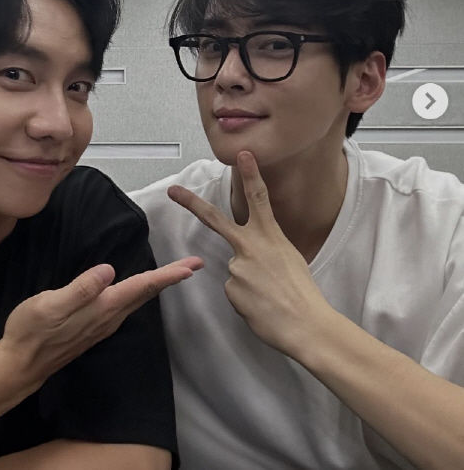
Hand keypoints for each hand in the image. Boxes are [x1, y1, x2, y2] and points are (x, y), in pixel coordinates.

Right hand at [0, 257, 202, 385]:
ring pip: (137, 300)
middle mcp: (109, 318)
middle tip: (193, 264)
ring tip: (173, 273)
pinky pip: (125, 306)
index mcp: (102, 308)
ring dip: (157, 285)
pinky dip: (139, 293)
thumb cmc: (31, 331)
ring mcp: (103, 325)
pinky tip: (137, 288)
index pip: (141, 287)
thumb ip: (81, 289)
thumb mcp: (51, 305)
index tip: (191, 265)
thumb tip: (109, 270)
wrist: (20, 365)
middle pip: (146, 294)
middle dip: (170, 278)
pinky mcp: (94, 327)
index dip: (167, 275)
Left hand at [167, 150, 330, 355]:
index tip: (242, 154)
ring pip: (236, 269)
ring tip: (270, 297)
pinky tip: (261, 305)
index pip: (258, 198)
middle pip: (215, 219)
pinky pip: (235, 291)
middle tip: (173, 190)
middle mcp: (250, 246)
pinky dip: (246, 298)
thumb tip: (251, 257)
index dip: (250, 174)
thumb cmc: (303, 293)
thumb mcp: (290, 258)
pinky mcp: (230, 288)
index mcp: (270, 236)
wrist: (305, 324)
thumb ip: (267, 249)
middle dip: (191, 203)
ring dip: (249, 283)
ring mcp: (237, 266)